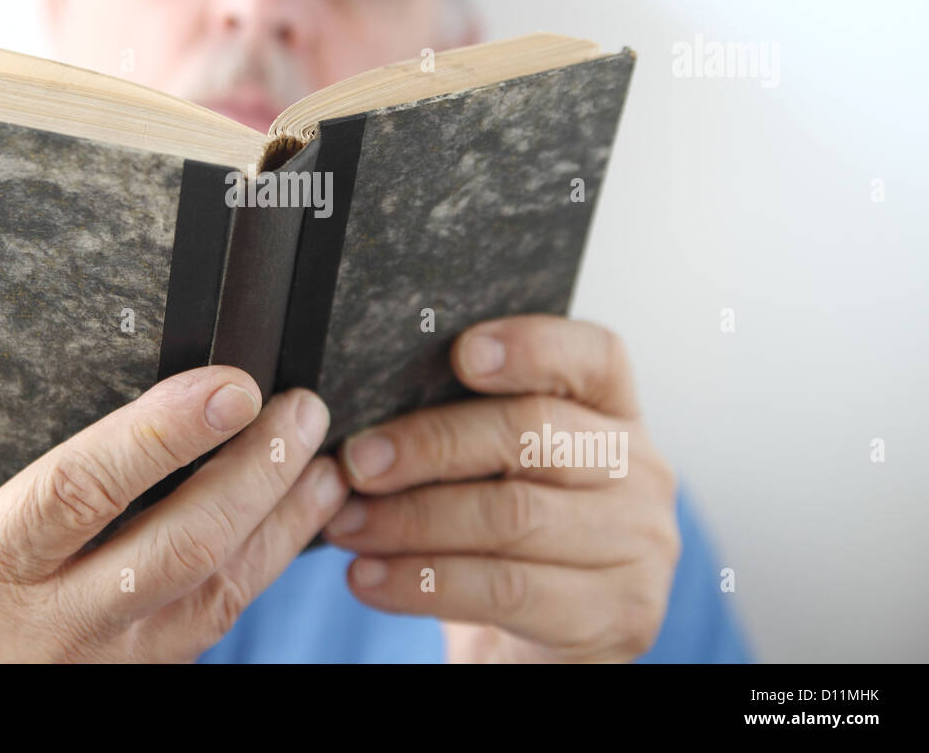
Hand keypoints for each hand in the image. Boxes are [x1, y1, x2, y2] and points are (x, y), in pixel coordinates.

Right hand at [0, 367, 346, 661]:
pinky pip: (209, 631)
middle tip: (303, 405)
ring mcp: (97, 669)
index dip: (159, 436)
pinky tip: (292, 520)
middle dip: (253, 474)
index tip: (229, 383)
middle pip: (176, 549)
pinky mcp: (127, 686)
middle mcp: (46, 630)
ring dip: (279, 524)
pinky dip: (262, 571)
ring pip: (212, 597)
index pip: (77, 495)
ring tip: (323, 456)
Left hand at [321, 315, 679, 662]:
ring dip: (413, 520)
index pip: (594, 356)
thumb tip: (371, 419)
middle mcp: (641, 469)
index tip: (461, 353)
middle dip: (431, 445)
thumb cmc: (507, 534)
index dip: (532, 346)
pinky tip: (370, 578)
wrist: (542, 642)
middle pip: (534, 433)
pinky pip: (506, 589)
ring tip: (348, 525)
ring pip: (512, 516)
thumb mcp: (498, 469)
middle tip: (358, 463)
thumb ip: (466, 427)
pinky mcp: (618, 613)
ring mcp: (641, 544)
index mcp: (614, 411)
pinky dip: (423, 582)